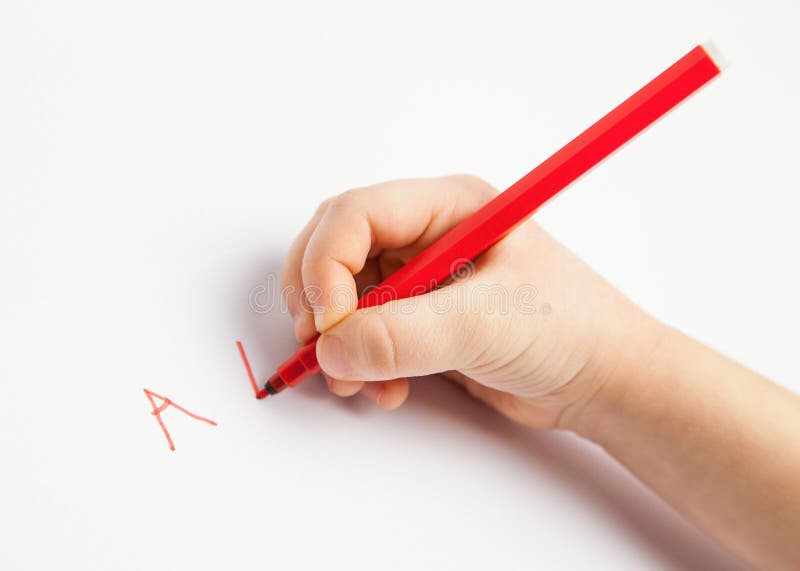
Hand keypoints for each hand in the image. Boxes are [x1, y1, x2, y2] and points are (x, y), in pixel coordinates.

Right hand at [281, 175, 661, 427]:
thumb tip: (330, 350)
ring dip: (338, 342)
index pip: (356, 214)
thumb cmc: (569, 330)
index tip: (331, 324)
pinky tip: (385, 390)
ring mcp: (422, 280)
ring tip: (356, 383)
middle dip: (318, 299)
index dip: (327, 264)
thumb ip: (403, 335)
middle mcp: (428, 235)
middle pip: (335, 248)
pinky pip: (364, 334)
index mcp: (448, 207)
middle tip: (321, 346)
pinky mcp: (421, 321)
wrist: (602, 382)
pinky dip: (360, 365)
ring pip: (343, 297)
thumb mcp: (485, 323)